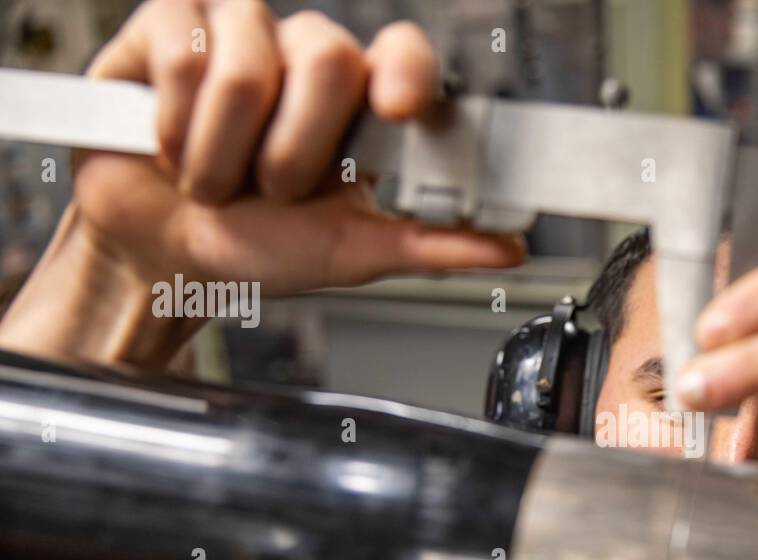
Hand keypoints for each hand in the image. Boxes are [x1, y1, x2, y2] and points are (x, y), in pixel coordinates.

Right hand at [1, 0, 522, 365]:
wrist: (164, 256)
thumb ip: (432, 246)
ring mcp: (240, 31)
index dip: (407, 73)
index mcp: (359, 100)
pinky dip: (174, 127)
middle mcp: (306, 54)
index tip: (400, 110)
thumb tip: (511, 249)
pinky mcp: (170, 21)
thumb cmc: (257, 244)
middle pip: (327, 58)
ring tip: (217, 179)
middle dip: (293, 150)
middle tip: (274, 190)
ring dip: (224, 153)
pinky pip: (184, 56)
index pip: (403, 53)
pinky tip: (172, 146)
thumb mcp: (353, 253)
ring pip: (247, 68)